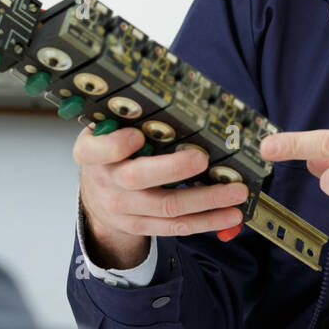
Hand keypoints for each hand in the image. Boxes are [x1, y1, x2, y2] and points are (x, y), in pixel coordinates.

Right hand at [73, 125, 250, 268]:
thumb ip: (131, 121)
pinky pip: (175, 226)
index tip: (137, 136)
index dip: (117, 144)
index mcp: (93, 152)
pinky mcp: (141, 226)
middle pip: (139, 178)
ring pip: (167, 207)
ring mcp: (123, 208)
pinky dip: (205, 221)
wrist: (97, 195)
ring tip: (235, 193)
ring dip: (206, 201)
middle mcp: (106, 181)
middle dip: (175, 168)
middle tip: (203, 158)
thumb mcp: (108, 132)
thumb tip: (177, 101)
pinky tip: (228, 214)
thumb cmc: (112, 155)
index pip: (99, 149)